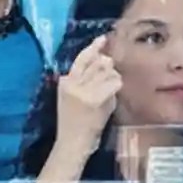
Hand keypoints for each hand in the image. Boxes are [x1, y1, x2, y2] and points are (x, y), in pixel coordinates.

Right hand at [56, 35, 121, 157]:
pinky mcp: (94, 99)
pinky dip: (116, 87)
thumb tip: (102, 61)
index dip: (94, 47)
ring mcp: (83, 90)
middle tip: (109, 79)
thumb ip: (83, 80)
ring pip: (108, 72)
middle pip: (98, 63)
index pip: (81, 59)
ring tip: (109, 93)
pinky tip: (112, 96)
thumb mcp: (71, 97)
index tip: (103, 39)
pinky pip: (113, 83)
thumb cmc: (75, 123)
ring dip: (113, 80)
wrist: (72, 143)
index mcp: (65, 81)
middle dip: (108, 68)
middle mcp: (72, 83)